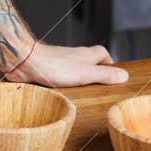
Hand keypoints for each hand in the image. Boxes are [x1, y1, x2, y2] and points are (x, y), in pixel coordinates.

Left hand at [4, 41, 127, 86]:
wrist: (26, 63)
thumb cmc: (55, 66)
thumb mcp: (86, 74)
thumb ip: (105, 75)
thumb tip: (124, 76)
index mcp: (87, 55)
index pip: (103, 54)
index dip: (109, 63)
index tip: (113, 74)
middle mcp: (74, 57)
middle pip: (89, 62)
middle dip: (94, 74)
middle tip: (99, 88)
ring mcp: (61, 63)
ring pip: (74, 71)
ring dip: (79, 81)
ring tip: (83, 96)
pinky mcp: (48, 70)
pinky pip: (60, 78)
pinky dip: (64, 85)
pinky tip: (64, 95)